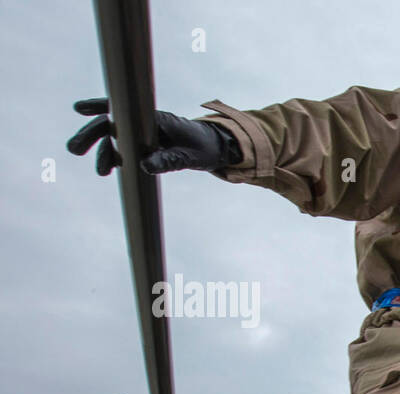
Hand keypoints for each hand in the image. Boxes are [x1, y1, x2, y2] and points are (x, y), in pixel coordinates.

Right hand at [68, 97, 242, 175]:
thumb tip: (144, 166)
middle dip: (91, 136)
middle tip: (73, 150)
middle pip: (112, 125)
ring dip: (104, 153)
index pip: (123, 109)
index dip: (99, 106)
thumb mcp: (190, 156)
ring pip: (116, 140)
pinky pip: (125, 149)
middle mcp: (146, 123)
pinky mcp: (146, 146)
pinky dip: (114, 157)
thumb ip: (169, 161)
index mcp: (156, 118)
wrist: (216, 149)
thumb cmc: (204, 147)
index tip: (79, 109)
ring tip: (100, 171)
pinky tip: (107, 167)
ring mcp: (144, 134)